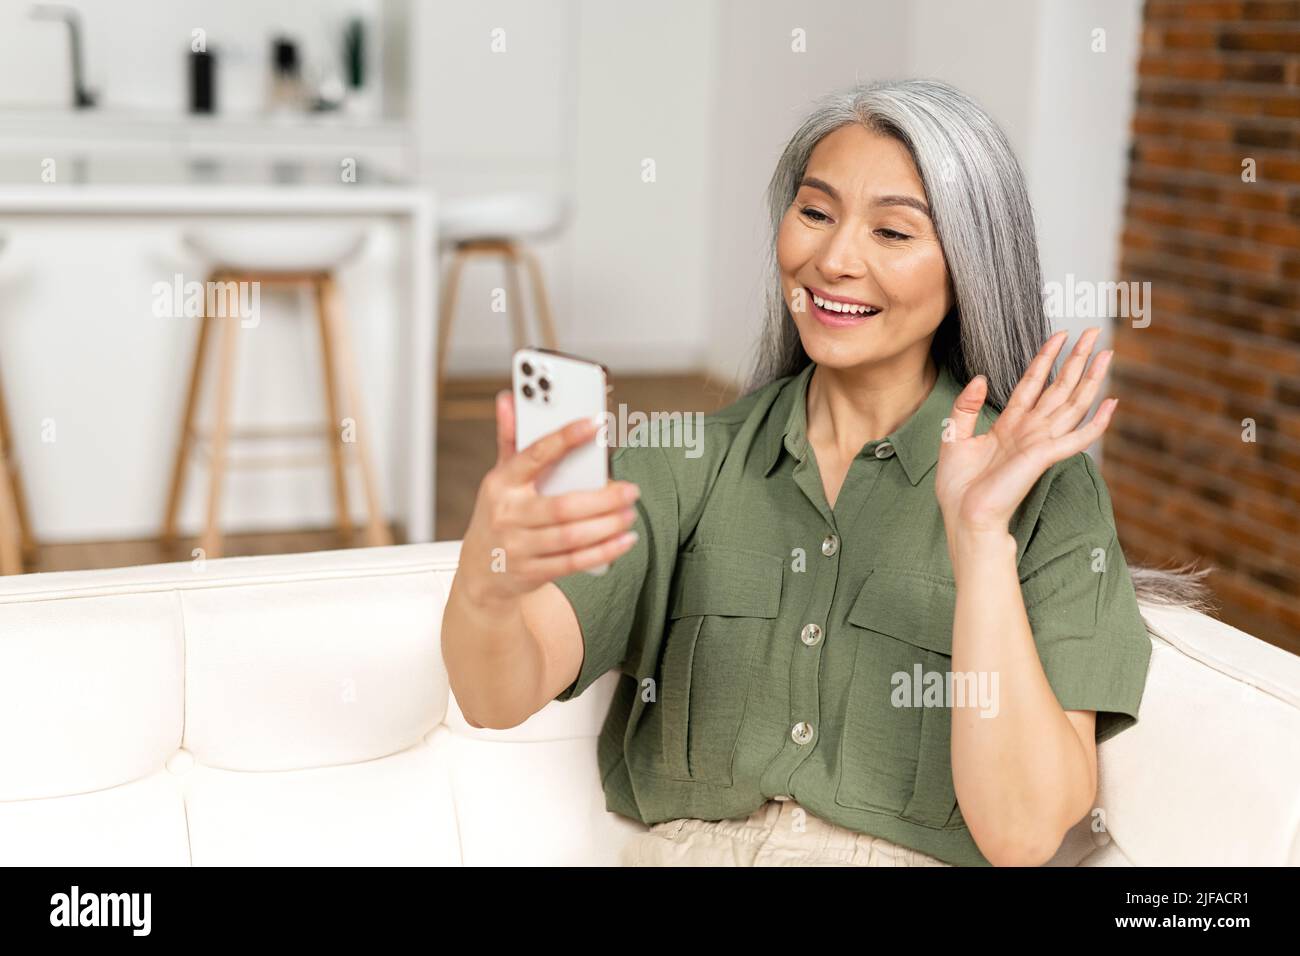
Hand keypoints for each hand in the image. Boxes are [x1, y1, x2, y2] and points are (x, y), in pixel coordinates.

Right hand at [457, 390, 639, 607]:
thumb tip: (508, 399)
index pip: (534, 455)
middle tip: (632, 490)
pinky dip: (603, 551)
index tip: (595, 423)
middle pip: (562, 506)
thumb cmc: (499, 514)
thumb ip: (510, 439)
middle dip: (602, 498)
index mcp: (501, 483)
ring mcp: (518, 546)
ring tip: (630, 513)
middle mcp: (507, 514)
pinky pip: (573, 562)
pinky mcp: (532, 571)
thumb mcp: (499, 477)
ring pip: (571, 537)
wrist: (480, 572)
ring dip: (607, 525)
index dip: (565, 438)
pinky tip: (624, 540)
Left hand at [934, 327, 1117, 535]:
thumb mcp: (954, 437)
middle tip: (1095, 332)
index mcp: (1010, 425)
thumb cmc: (959, 486)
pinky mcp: (1044, 457)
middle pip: (1059, 387)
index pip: (1032, 383)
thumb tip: (982, 378)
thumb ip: (966, 406)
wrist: (964, 515)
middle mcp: (1030, 430)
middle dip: (1077, 359)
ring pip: (1072, 404)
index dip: (1046, 358)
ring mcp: (1040, 443)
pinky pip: (1077, 438)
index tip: (1058, 334)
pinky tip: (1111, 403)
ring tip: (1107, 354)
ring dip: (1091, 379)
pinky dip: (1096, 422)